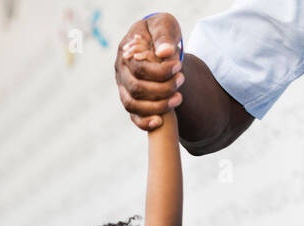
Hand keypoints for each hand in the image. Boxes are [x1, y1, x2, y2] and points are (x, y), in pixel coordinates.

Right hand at [115, 14, 184, 130]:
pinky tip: (160, 122)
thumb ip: (163, 36)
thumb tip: (165, 53)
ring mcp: (124, 88)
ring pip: (132, 105)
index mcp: (126, 52)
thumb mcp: (163, 25)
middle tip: (181, 80)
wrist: (158, 43)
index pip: (138, 68)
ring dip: (156, 106)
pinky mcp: (131, 100)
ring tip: (178, 99)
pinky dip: (145, 122)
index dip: (160, 71)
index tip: (178, 66)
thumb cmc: (161, 33)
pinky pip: (133, 117)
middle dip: (161, 89)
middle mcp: (121, 71)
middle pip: (135, 88)